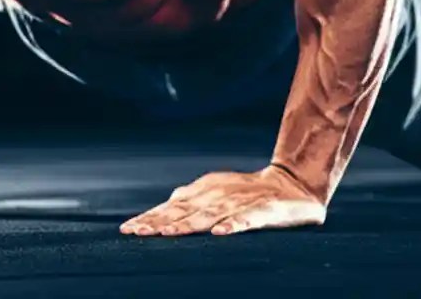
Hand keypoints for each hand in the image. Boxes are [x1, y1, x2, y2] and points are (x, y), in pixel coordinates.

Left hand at [120, 165, 326, 236]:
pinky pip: (248, 219)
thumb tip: (163, 209)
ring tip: (168, 234)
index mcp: (204, 193)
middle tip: (137, 233)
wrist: (293, 184)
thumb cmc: (248, 192)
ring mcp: (241, 202)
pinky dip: (234, 225)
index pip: (171, 207)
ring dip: (188, 224)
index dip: (150, 218)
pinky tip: (221, 233)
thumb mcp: (216, 194)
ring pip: (210, 215)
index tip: (127, 230)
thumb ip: (191, 202)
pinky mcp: (265, 210)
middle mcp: (218, 196)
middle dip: (160, 222)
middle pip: (184, 211)